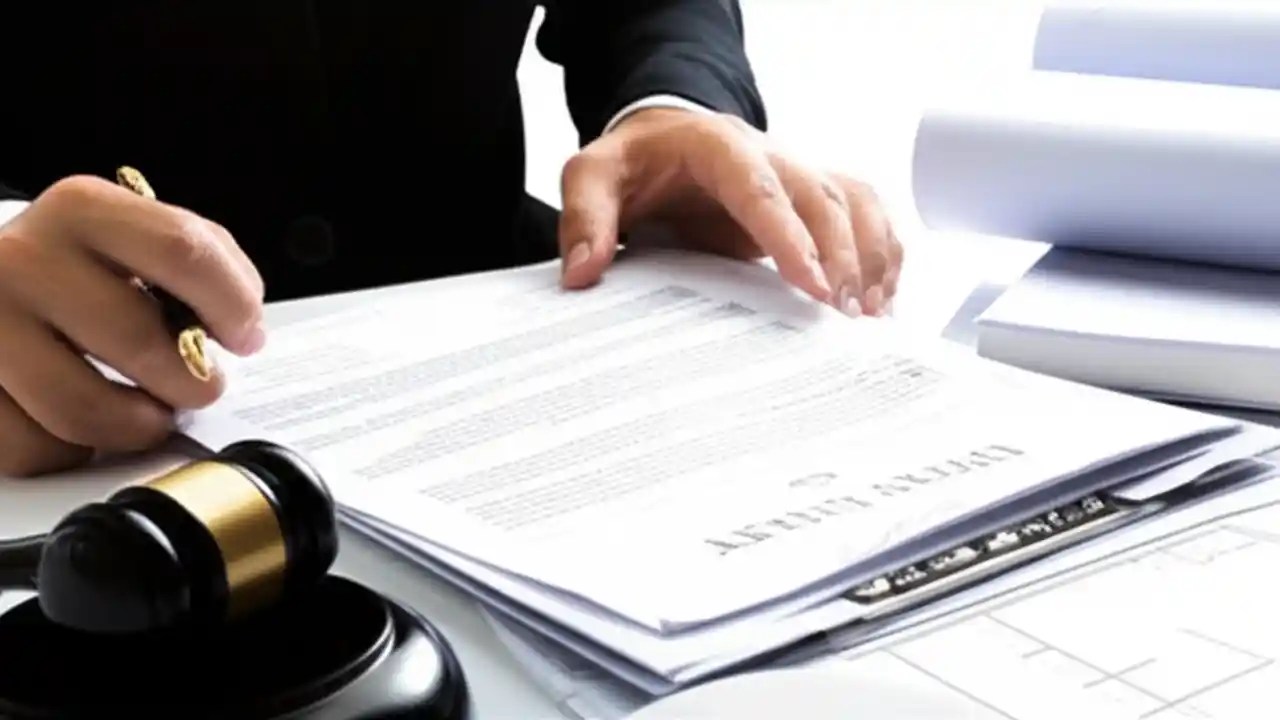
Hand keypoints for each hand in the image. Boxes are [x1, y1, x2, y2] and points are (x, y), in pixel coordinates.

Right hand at [0, 176, 264, 475]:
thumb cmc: (86, 268)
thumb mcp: (142, 239)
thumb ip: (203, 266)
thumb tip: (242, 330)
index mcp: (81, 211)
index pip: (182, 250)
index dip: (232, 304)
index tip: (247, 336)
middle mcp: (21, 260)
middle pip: (137, 341)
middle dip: (191, 381)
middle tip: (200, 386)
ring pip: (83, 410)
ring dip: (138, 425)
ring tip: (151, 411)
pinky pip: (35, 447)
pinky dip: (75, 450)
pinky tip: (85, 421)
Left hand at [557, 107, 901, 315]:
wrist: (660, 142)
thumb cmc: (632, 164)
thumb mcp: (591, 178)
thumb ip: (585, 219)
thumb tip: (583, 273)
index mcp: (717, 146)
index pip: (763, 190)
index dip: (792, 237)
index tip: (814, 286)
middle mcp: (769, 154)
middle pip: (823, 196)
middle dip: (844, 255)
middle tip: (847, 315)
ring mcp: (795, 174)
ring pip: (854, 202)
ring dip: (872, 255)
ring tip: (873, 315)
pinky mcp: (809, 199)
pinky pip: (863, 212)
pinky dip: (882, 251)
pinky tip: (883, 300)